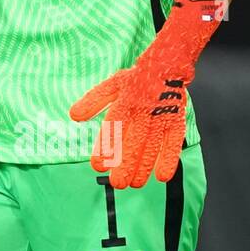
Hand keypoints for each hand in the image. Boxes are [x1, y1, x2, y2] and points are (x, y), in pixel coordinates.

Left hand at [69, 0, 224, 187]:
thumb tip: (73, 116)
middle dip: (124, 165)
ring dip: (143, 168)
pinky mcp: (176, 121)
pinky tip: (162, 176)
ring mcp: (160, 117)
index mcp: (124, 102)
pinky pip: (173, 143)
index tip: (97, 165)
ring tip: (135, 184)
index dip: (105, 148)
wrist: (166, 66)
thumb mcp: (111, 85)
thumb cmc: (134, 79)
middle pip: (132, 142)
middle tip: (117, 183)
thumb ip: (92, 102)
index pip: (113, 129)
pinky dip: (169, 159)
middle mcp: (142, 112)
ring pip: (151, 147)